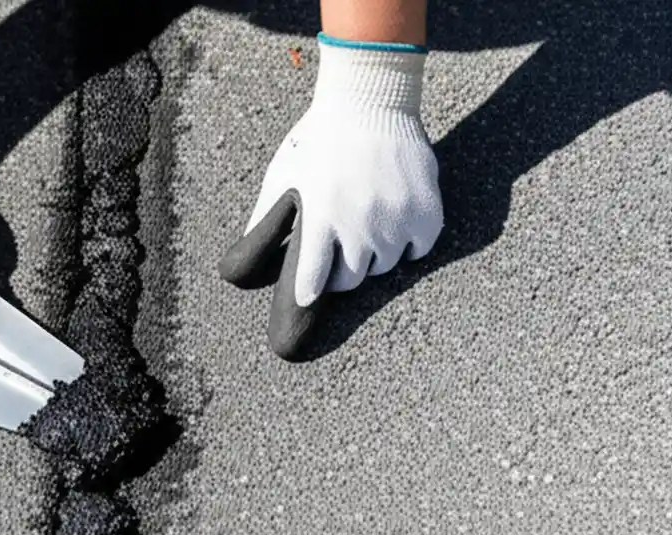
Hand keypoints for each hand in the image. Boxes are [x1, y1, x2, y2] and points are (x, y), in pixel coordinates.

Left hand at [219, 35, 442, 358]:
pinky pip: (419, 250)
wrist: (370, 100)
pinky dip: (409, 243)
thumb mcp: (283, 173)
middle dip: (342, 270)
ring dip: (375, 255)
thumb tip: (244, 252)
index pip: (314, 277)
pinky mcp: (427, 213)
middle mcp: (361, 223)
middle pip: (352, 278)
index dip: (309, 291)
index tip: (307, 297)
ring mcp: (397, 220)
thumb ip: (266, 215)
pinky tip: (396, 222)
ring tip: (367, 227)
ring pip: (385, 266)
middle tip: (340, 248)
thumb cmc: (319, 137)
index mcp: (322, 216)